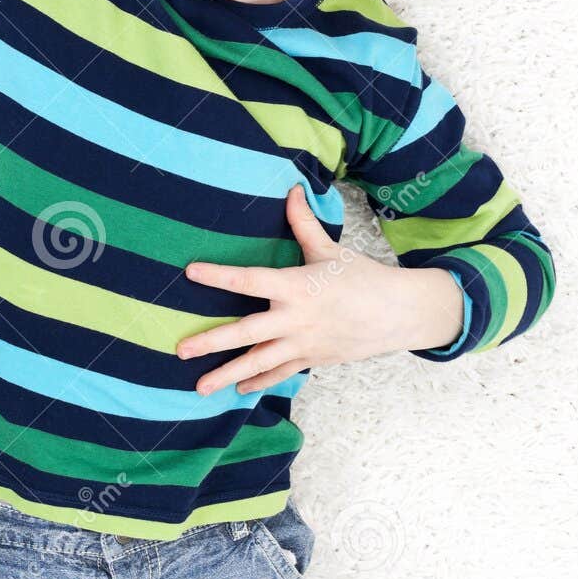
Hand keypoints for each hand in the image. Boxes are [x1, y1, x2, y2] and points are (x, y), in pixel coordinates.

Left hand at [177, 184, 465, 394]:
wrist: (397, 314)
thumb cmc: (363, 278)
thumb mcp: (330, 249)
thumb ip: (304, 223)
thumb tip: (292, 190)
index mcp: (297, 286)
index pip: (250, 280)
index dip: (219, 276)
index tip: (191, 272)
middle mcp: (295, 318)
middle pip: (246, 333)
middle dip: (212, 342)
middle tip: (180, 349)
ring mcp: (303, 343)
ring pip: (259, 362)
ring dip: (227, 374)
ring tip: (199, 387)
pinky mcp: (312, 359)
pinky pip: (280, 373)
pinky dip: (260, 381)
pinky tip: (239, 388)